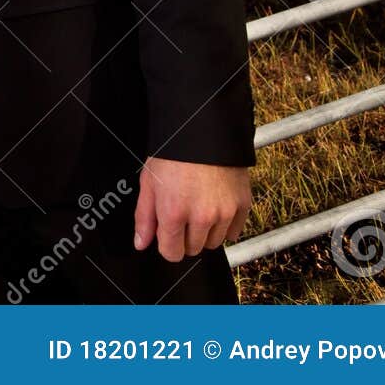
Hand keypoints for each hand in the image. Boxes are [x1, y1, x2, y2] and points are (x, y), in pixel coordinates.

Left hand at [133, 157, 250, 261]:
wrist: (203, 131)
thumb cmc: (173, 154)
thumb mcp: (148, 183)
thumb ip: (144, 217)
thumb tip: (141, 243)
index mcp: (173, 213)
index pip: (171, 253)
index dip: (167, 245)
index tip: (167, 234)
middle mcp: (201, 217)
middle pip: (193, 249)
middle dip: (184, 238)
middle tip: (182, 215)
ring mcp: (225, 212)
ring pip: (214, 242)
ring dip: (205, 232)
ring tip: (198, 208)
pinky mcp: (242, 205)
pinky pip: (234, 232)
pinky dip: (225, 226)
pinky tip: (215, 207)